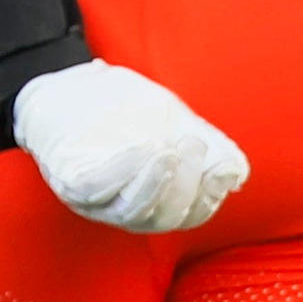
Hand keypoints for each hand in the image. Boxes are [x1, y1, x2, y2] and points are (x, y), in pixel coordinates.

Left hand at [9, 61, 247, 232]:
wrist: (66, 83)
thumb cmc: (121, 105)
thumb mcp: (169, 119)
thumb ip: (204, 143)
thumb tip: (237, 174)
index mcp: (152, 199)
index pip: (189, 215)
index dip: (210, 197)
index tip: (223, 168)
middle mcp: (122, 209)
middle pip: (164, 219)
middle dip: (186, 185)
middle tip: (194, 144)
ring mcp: (92, 200)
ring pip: (132, 211)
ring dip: (157, 183)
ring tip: (171, 150)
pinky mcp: (67, 181)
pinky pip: (96, 188)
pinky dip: (123, 172)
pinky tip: (142, 147)